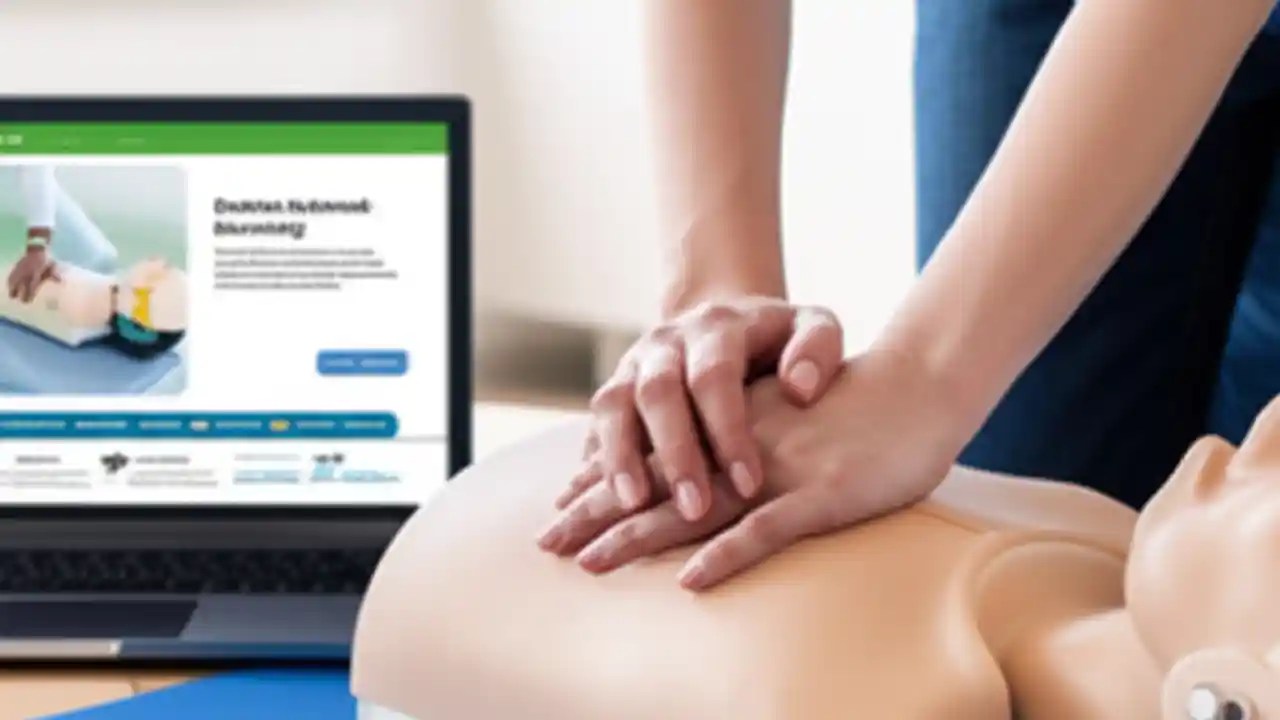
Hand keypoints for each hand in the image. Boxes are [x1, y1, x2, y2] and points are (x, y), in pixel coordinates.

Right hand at [7, 246, 58, 302]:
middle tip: (22, 301)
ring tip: (13, 296)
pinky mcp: (17, 267)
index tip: (28, 301)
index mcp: (36, 273)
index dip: (29, 294)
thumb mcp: (52, 266)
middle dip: (21, 293)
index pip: (32, 286)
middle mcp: (27, 272)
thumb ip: (54, 274)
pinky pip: (12, 275)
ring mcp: (21, 269)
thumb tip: (60, 281)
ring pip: (14, 281)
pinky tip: (9, 286)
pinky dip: (10, 281)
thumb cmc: (46, 259)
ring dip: (13, 288)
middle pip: (21, 285)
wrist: (37, 248)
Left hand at [540, 347, 973, 590]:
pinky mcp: (822, 495)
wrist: (919, 381)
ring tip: (591, 561)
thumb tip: (711, 463)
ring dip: (641, 536)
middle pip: (660, 484)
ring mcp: (781, 471)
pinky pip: (767, 530)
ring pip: (697, 508)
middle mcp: (744, 446)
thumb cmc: (856, 403)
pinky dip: (728, 555)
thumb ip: (749, 431)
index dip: (608, 483)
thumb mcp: (791, 412)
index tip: (562, 506)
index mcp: (733, 426)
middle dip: (600, 514)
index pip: (658, 456)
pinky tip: (691, 580)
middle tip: (549, 542)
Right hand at [564, 297, 844, 521]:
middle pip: (658, 392)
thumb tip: (801, 388)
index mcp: (717, 325)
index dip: (729, 431)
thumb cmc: (779, 339)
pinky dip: (596, 461)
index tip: (750, 484)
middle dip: (674, 453)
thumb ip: (818, 348)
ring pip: (613, 405)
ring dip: (621, 457)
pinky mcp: (614, 390)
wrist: (723, 321)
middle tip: (694, 509)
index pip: (714, 377)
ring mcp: (633, 364)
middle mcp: (666, 341)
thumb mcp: (813, 325)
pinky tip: (598, 501)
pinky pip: (595, 425)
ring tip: (632, 506)